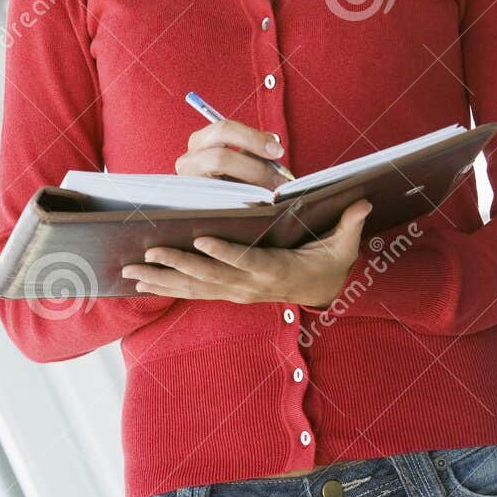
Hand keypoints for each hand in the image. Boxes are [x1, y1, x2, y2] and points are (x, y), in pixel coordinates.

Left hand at [121, 197, 373, 307]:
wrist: (321, 289)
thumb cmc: (328, 261)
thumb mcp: (344, 246)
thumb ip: (350, 226)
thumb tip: (362, 203)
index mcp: (276, 270)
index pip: (248, 261)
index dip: (224, 253)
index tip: (201, 239)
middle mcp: (251, 285)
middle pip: (212, 276)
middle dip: (180, 264)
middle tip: (152, 252)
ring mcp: (236, 292)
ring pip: (196, 288)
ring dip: (163, 279)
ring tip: (134, 270)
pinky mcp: (226, 293)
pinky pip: (193, 291)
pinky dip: (166, 286)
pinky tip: (142, 281)